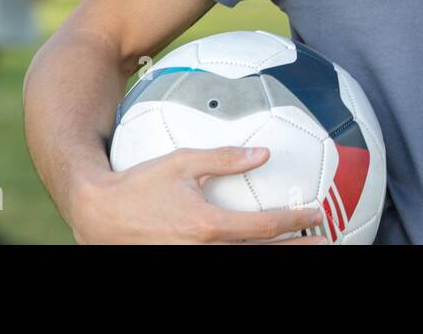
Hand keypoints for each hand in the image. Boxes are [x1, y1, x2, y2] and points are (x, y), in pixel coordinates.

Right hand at [69, 147, 330, 243]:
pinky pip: (220, 268)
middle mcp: (202, 253)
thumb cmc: (139, 183)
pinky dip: (242, 260)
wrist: (96, 214)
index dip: (294, 222)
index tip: (316, 215)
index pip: (263, 226)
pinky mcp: (178, 269)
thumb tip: (263, 152)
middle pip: (261, 256)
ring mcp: (190, 266)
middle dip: (296, 251)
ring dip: (275, 259)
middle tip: (327, 243)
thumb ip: (224, 158)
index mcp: (207, 225)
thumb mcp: (181, 162)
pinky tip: (258, 253)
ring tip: (299, 251)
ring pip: (243, 267)